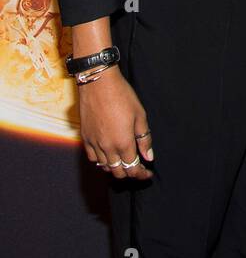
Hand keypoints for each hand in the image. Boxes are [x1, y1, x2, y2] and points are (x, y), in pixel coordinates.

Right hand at [78, 65, 153, 179]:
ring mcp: (94, 143)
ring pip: (105, 167)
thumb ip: (144, 139)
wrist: (98, 83)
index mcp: (123, 143)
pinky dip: (101, 161)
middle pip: (118, 171)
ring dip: (116, 167)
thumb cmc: (122, 96)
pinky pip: (92, 158)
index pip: (132, 168)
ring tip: (124, 161)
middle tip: (138, 168)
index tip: (147, 173)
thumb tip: (148, 157)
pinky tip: (108, 155)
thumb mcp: (140, 115)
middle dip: (130, 173)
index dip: (141, 174)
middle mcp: (107, 147)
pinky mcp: (85, 138)